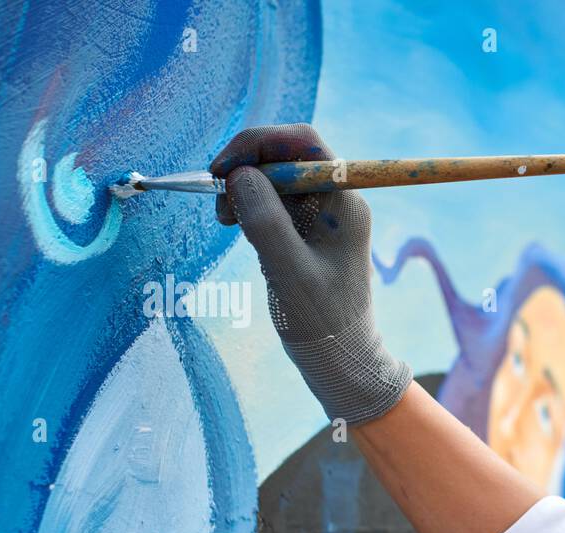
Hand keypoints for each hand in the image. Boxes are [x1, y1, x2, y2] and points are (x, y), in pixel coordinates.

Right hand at [212, 124, 411, 425]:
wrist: (340, 359)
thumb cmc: (323, 321)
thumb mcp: (289, 272)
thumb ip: (265, 221)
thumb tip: (240, 175)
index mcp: (346, 202)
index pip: (304, 143)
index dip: (260, 143)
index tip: (222, 167)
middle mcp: (338, 201)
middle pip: (286, 156)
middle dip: (247, 168)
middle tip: (218, 200)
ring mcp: (323, 216)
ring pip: (275, 179)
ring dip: (244, 189)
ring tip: (225, 220)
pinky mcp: (306, 232)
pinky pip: (273, 203)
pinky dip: (250, 208)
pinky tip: (237, 228)